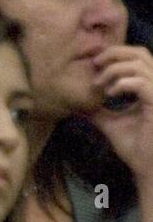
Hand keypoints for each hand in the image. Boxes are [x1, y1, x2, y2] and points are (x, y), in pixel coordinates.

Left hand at [89, 46, 152, 184]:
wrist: (147, 168)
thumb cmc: (135, 147)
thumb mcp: (109, 122)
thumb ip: (97, 110)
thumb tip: (75, 103)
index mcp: (150, 88)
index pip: (137, 58)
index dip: (115, 55)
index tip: (94, 66)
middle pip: (140, 53)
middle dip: (114, 54)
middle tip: (95, 64)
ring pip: (140, 64)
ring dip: (114, 70)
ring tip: (100, 85)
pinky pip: (142, 82)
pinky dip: (122, 83)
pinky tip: (110, 94)